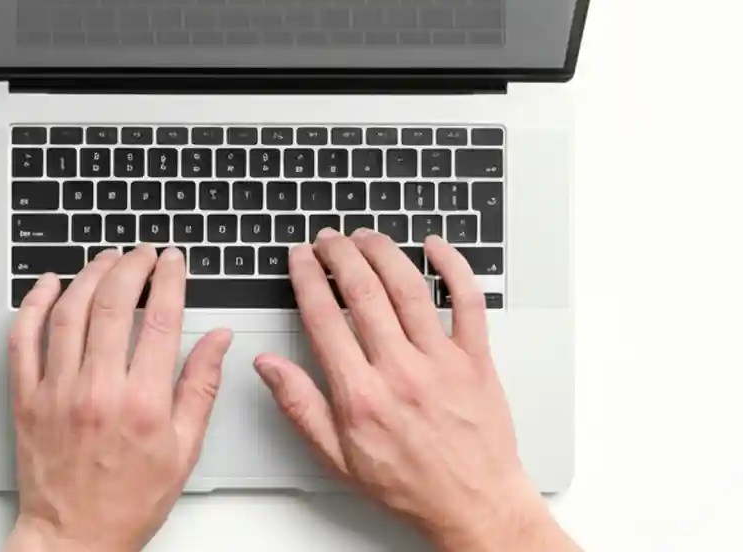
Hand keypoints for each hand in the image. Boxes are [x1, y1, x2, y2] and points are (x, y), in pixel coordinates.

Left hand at [6, 247, 232, 551]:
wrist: (74, 537)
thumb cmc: (129, 501)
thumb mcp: (184, 449)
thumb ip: (202, 387)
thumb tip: (219, 339)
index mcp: (143, 403)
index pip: (161, 319)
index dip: (170, 279)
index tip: (173, 261)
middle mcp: (98, 390)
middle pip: (113, 304)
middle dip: (131, 266)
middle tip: (142, 253)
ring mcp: (57, 391)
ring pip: (69, 312)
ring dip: (89, 275)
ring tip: (107, 259)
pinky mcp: (26, 398)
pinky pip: (23, 339)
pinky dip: (33, 304)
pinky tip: (49, 284)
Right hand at [255, 230, 577, 551]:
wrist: (472, 505)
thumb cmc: (408, 484)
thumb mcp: (337, 457)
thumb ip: (299, 406)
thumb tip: (267, 365)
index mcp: (360, 394)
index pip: (323, 317)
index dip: (307, 278)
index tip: (299, 258)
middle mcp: (400, 371)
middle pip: (363, 291)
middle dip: (339, 254)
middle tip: (327, 238)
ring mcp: (441, 361)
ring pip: (409, 287)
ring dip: (383, 252)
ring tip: (365, 236)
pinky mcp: (476, 359)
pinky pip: (468, 301)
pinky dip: (453, 267)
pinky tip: (434, 246)